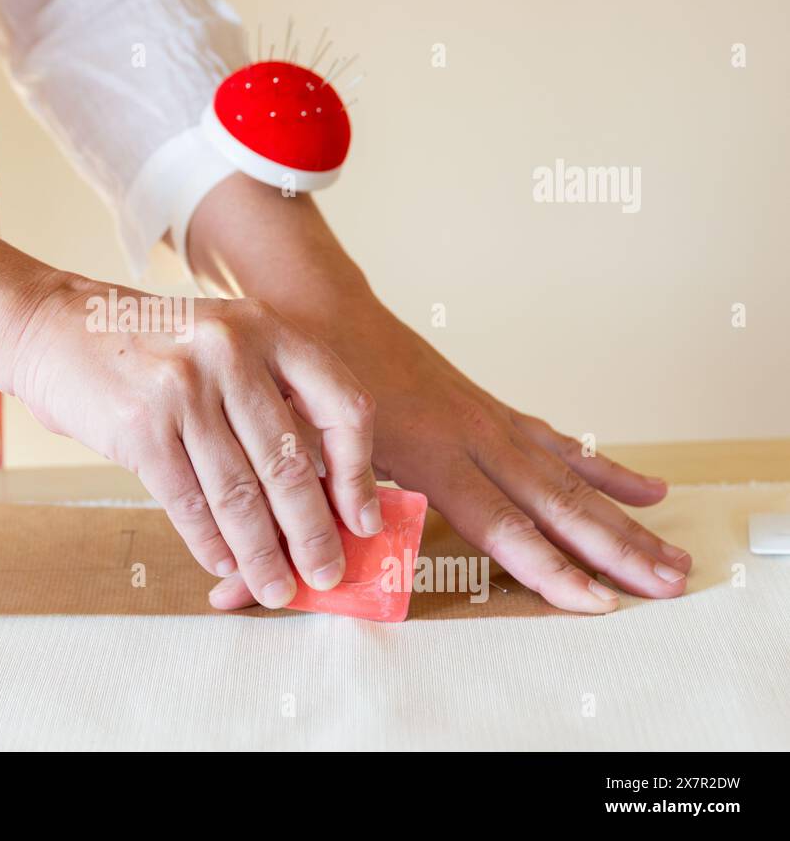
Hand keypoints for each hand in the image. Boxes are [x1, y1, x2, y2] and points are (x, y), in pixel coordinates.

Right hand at [12, 273, 382, 607]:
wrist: (54, 328)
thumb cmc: (149, 347)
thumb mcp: (222, 341)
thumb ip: (268, 397)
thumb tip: (318, 491)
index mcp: (266, 328)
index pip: (343, 406)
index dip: (358, 473)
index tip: (362, 519)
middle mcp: (231, 352)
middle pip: (290, 463)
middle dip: (313, 533)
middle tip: (325, 574)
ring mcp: (183, 389)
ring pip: (240, 493)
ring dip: (263, 554)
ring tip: (277, 587)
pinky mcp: (140, 427)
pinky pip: (189, 502)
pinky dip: (210, 542)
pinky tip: (224, 563)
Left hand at [184, 176, 688, 614]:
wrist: (316, 308)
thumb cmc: (301, 379)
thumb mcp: (286, 451)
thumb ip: (274, 523)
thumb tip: (234, 589)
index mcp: (425, 449)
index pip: (497, 520)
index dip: (544, 564)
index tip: (590, 599)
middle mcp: (468, 433)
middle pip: (554, 500)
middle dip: (613, 546)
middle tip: (670, 581)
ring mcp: (483, 418)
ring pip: (568, 472)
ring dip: (622, 515)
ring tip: (673, 549)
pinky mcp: (486, 409)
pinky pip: (556, 442)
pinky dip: (599, 467)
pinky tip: (641, 485)